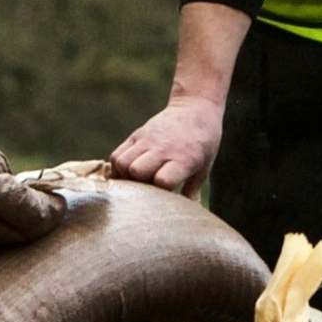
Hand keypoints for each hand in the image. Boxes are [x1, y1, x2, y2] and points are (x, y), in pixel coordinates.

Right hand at [110, 96, 224, 190]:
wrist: (195, 107)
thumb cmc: (204, 142)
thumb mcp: (205, 167)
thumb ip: (192, 191)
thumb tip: (185, 214)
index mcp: (184, 159)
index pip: (162, 180)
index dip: (159, 191)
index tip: (164, 195)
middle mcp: (163, 149)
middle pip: (136, 171)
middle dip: (138, 185)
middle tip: (146, 189)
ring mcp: (147, 140)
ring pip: (122, 163)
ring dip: (125, 177)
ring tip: (135, 182)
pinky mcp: (137, 135)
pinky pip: (117, 154)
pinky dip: (117, 167)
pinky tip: (127, 173)